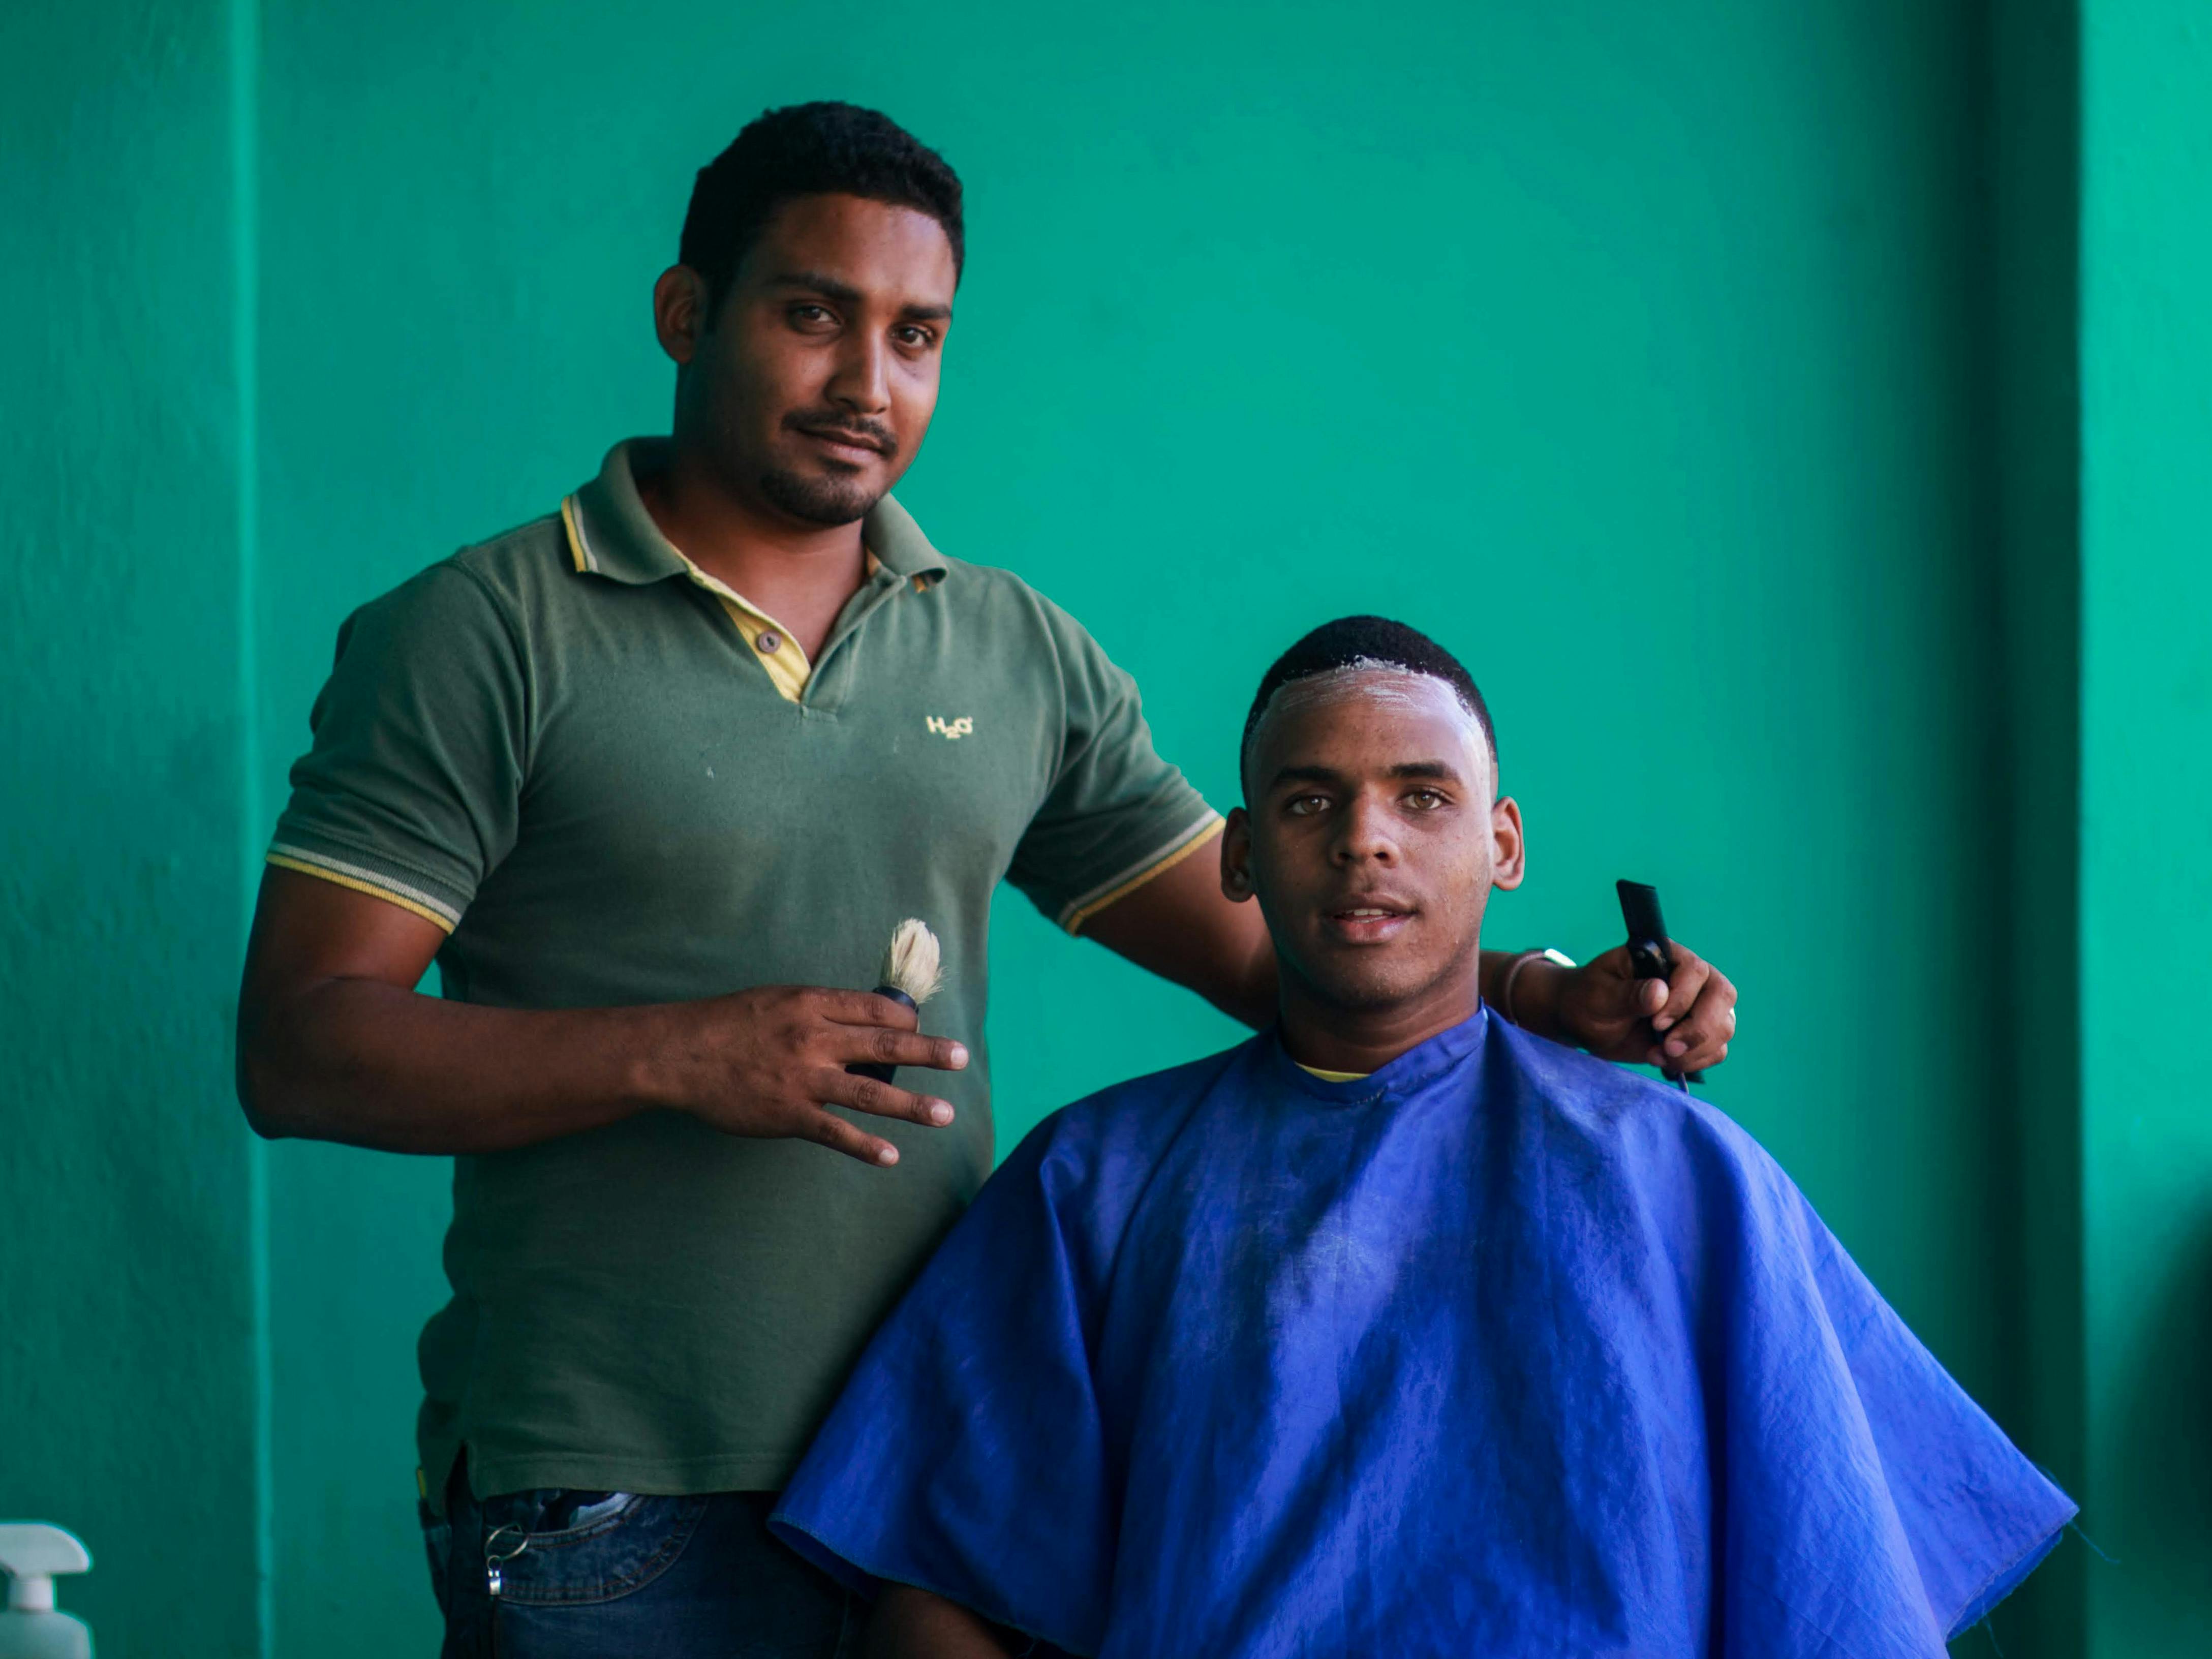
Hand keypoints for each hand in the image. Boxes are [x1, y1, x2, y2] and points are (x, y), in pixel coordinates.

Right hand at [645, 985, 967, 1166]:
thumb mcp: (779, 999)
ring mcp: (804, 1079)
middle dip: (928, 1052)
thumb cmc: (730, 1023)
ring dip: (912, 1105)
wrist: (681, 1054)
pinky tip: (890, 1156)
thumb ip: (821, 1009)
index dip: (905, 1017)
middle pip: (886, 1044)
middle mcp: (815, 1039)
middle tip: (961, 1058)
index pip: (875, 1009)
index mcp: (814, 1005)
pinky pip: (836, 1132)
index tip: (922, 1025)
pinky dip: (865, 1146)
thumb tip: (865, 1019)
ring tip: (944, 1114)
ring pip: (870, 1091)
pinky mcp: (790, 1115)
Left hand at [1555, 943, 1736, 1071]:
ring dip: (1696, 1049)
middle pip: (1721, 996)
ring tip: (1658, 1056)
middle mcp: (1690, 977)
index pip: (1695, 971)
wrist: (1585, 1022)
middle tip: (1667, 1049)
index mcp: (1665, 956)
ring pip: (1724, 1025)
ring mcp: (1698, 1005)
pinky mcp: (1697, 1032)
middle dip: (1698, 1029)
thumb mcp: (1599, 995)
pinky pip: (1716, 1049)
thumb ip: (1628, 994)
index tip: (1656, 1023)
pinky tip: (1665, 1061)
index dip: (1682, 999)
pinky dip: (1696, 1060)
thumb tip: (1660, 992)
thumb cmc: (1589, 998)